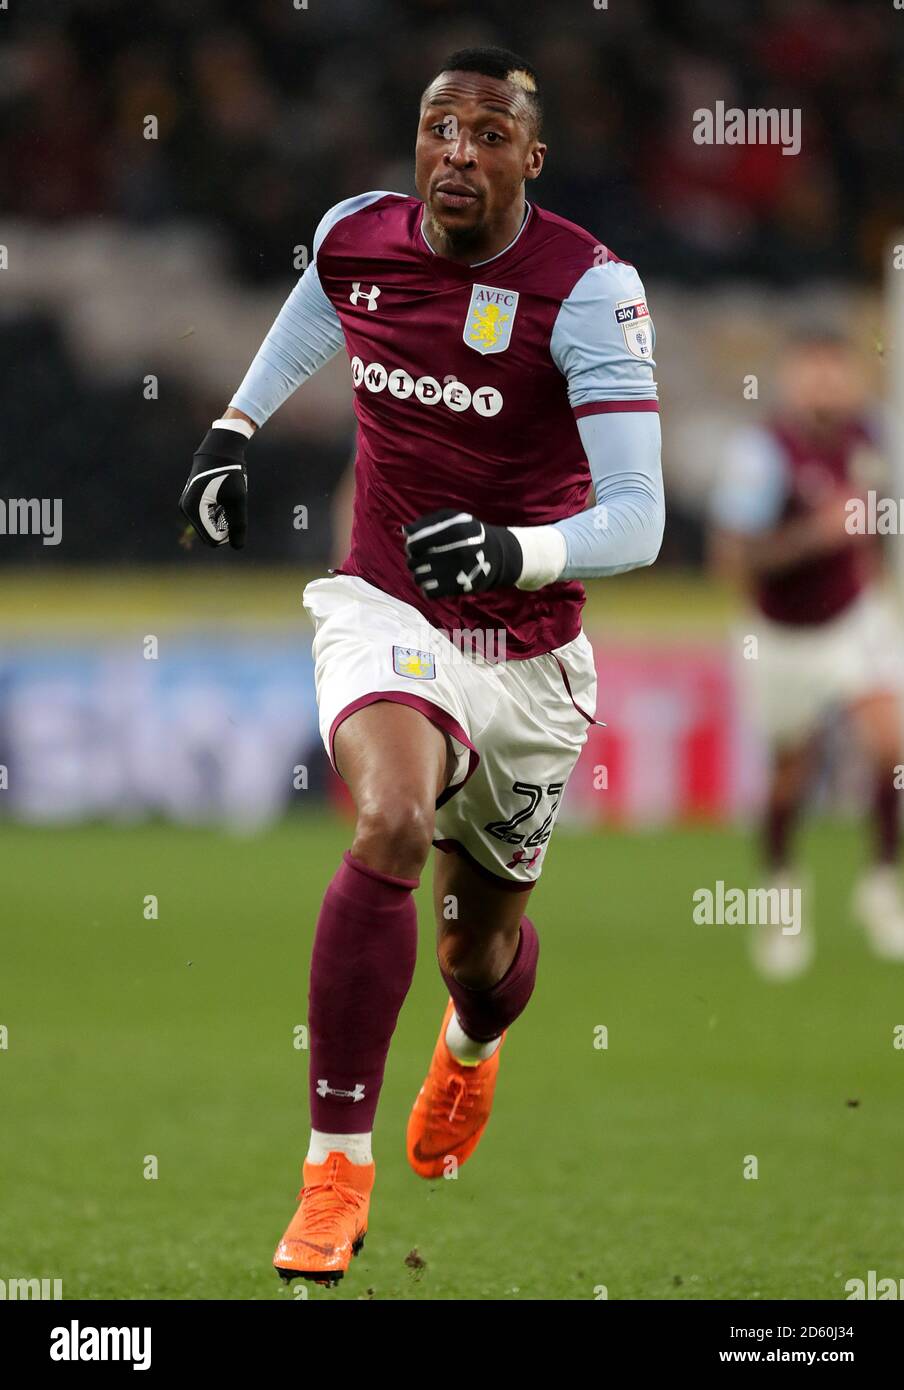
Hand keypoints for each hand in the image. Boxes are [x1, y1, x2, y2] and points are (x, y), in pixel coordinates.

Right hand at [179, 428, 248, 548]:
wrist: (219, 450)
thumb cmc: (229, 473)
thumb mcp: (238, 499)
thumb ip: (239, 524)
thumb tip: (238, 547)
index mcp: (193, 509)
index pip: (213, 540)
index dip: (229, 533)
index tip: (236, 514)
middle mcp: (186, 509)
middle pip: (209, 536)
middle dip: (224, 527)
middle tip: (232, 506)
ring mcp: (187, 506)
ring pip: (208, 528)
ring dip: (222, 520)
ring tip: (227, 500)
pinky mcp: (191, 503)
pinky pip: (206, 519)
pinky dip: (217, 514)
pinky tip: (222, 499)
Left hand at [403, 508, 522, 596]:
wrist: (498, 554)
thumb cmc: (470, 533)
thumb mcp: (453, 519)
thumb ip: (428, 523)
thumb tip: (405, 531)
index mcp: (454, 531)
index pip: (416, 544)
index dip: (410, 546)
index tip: (414, 547)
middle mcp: (457, 551)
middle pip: (415, 562)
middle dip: (413, 561)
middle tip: (418, 560)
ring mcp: (459, 571)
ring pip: (420, 579)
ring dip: (418, 576)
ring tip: (423, 572)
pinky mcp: (461, 587)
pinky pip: (431, 593)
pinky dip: (427, 589)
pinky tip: (432, 583)